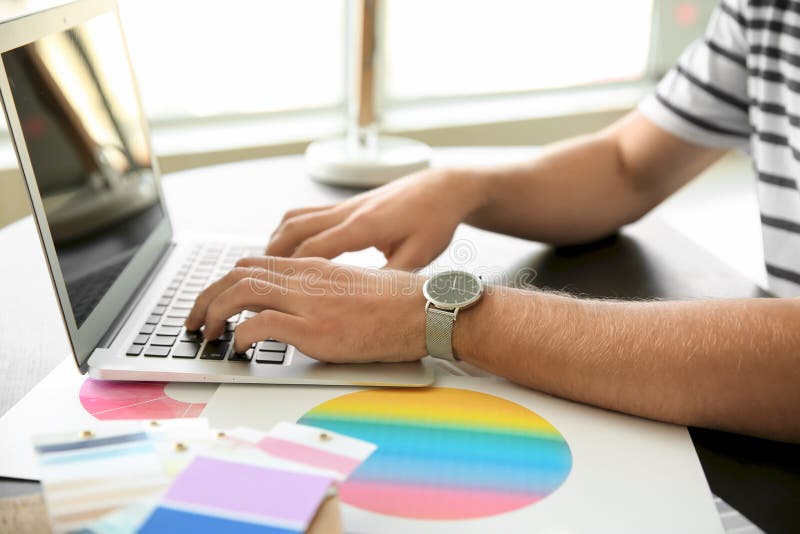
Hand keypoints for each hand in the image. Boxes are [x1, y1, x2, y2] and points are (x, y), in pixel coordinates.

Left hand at [184, 256, 427, 361]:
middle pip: (236, 274)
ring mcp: (307, 301)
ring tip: (207, 335)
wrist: (427, 310)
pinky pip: (259, 325)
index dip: (224, 282)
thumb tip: (303, 311)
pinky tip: (239, 348)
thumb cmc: (399, 303)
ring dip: (213, 313)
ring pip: (238, 293)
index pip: (252, 263)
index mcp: (312, 267)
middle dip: (205, 297)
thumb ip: (322, 292)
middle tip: (195, 321)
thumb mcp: (353, 287)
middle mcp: (304, 278)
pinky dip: (239, 336)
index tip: (214, 302)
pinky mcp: (314, 327)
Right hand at [266, 168, 484, 269]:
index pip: (314, 248)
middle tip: (255, 282)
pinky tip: (290, 248)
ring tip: (264, 268)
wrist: (444, 187)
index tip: (271, 289)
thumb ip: (393, 278)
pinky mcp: (347, 204)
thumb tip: (371, 303)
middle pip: (293, 230)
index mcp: (363, 227)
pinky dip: (290, 231)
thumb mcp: (420, 256)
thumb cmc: (435, 220)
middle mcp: (348, 212)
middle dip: (270, 256)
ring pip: (295, 218)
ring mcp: (345, 205)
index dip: (290, 269)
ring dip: (276, 241)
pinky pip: (307, 214)